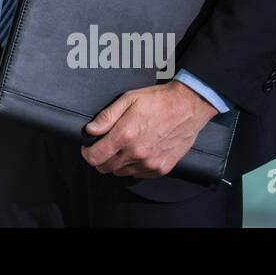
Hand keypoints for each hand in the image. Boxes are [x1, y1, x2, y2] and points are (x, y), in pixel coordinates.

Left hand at [79, 80, 218, 177]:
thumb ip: (106, 117)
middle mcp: (137, 153)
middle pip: (106, 168)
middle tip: (104, 145)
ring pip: (121, 172)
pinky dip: (133, 166)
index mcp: (125, 135)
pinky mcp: (161, 168)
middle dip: (100, 158)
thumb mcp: (128, 99)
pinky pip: (138, 174)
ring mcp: (150, 163)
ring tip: (123, 146)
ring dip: (117, 163)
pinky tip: (137, 152)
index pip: (95, 157)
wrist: (188, 107)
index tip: (88, 146)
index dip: (87, 152)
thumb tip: (90, 130)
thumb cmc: (158, 101)